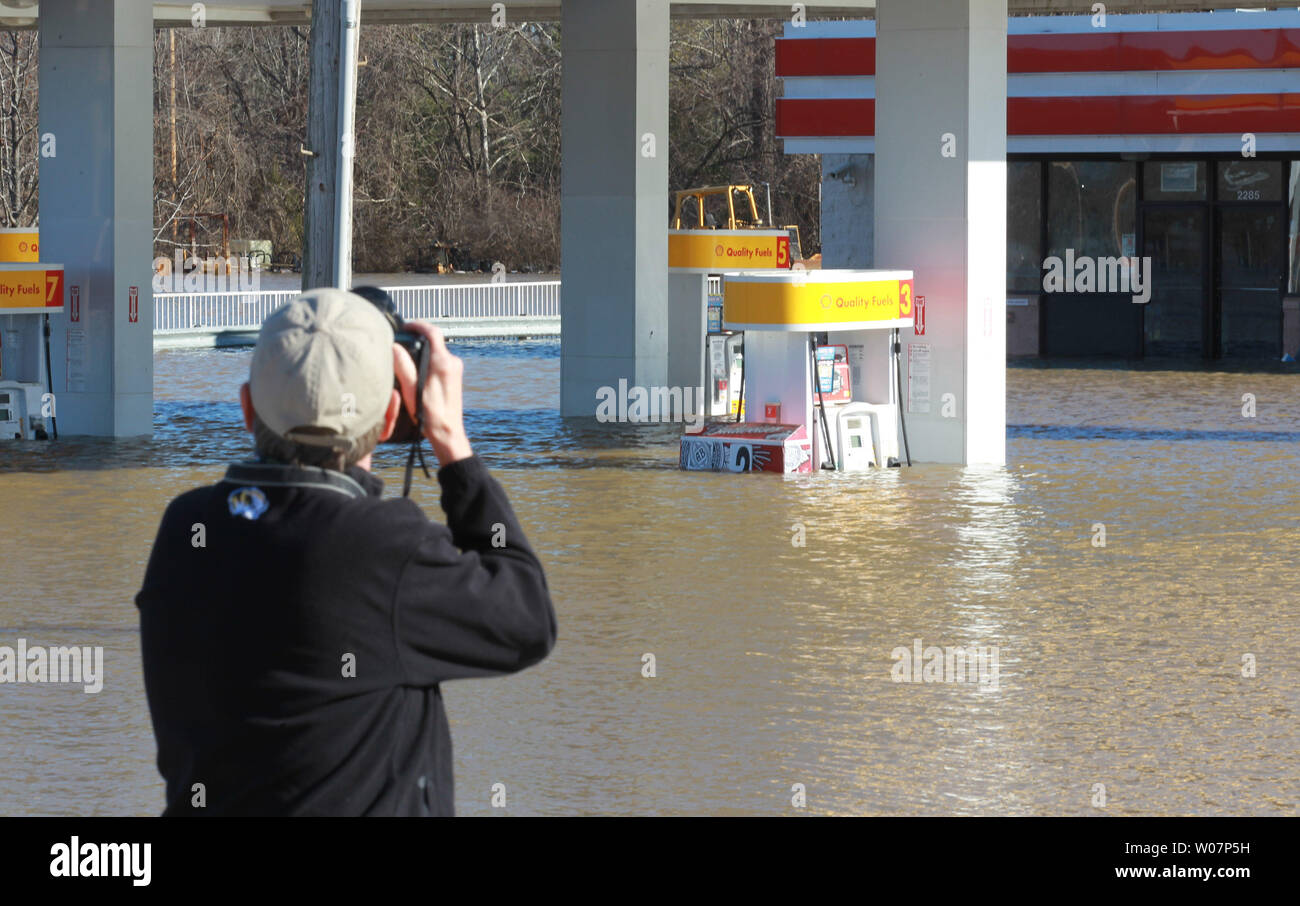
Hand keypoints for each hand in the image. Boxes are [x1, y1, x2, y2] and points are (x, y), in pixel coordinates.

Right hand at [392, 321, 473, 465]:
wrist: (447, 433)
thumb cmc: (430, 414)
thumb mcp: (411, 389)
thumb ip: (403, 366)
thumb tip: (394, 347)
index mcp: (443, 362)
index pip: (432, 332)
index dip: (418, 325)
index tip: (406, 326)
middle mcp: (453, 362)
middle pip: (434, 341)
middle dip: (418, 339)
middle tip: (401, 341)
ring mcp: (456, 370)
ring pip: (436, 352)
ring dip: (422, 351)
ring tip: (406, 358)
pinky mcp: (455, 377)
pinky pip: (440, 362)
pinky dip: (428, 361)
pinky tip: (417, 372)